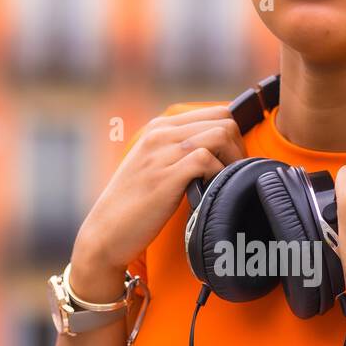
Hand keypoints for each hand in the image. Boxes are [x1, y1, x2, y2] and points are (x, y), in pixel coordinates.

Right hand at [71, 105, 247, 298]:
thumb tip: (221, 151)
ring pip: (220, 135)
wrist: (106, 233)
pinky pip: (208, 161)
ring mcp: (162, 152)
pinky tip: (212, 192)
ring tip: (226, 184)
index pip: (216, 113)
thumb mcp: (155, 167)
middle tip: (236, 176)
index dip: (234, 137)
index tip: (233, 163)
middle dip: (239, 147)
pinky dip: (219, 176)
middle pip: (224, 120)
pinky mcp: (165, 175)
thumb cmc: (135, 205)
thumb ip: (180, 152)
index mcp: (160, 127)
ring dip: (233, 161)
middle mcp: (161, 133)